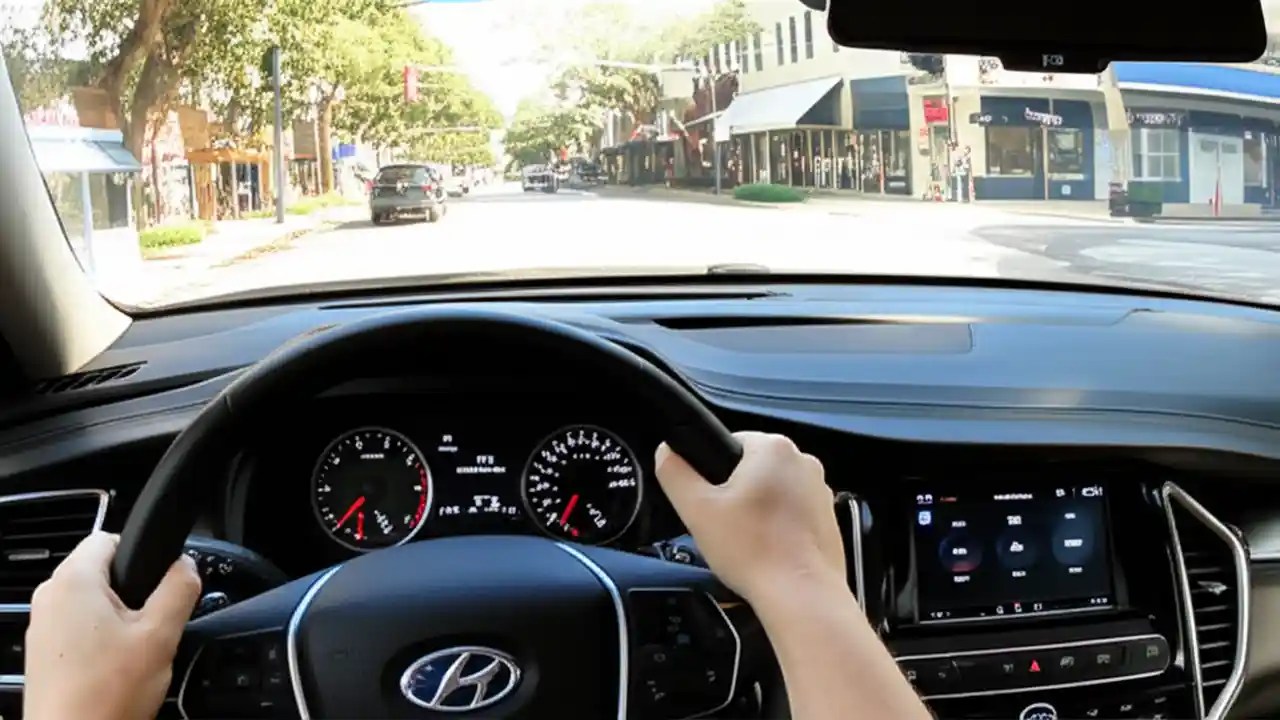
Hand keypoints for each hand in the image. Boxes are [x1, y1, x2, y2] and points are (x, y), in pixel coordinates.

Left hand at [24, 532, 201, 719]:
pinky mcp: (43, 652)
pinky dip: (101, 636)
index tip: (161, 583)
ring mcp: (41, 626)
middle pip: (102, 570)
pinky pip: (79, 625)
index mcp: (72, 582)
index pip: (110, 536)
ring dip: (118, 616)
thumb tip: (187, 564)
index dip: (143, 553)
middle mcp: (48, 598)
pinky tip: (115, 666)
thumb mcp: (160, 635)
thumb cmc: (107, 694)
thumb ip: (180, 588)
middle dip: (133, 590)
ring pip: (92, 600)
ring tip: (135, 650)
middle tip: (152, 625)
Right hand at [655, 432, 844, 602]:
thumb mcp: (697, 510)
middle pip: (753, 469)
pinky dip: (779, 528)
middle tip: (725, 525)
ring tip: (747, 542)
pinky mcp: (828, 519)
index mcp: (774, 448)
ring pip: (773, 492)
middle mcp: (804, 462)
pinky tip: (768, 550)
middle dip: (736, 494)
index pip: (731, 443)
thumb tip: (666, 453)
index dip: (713, 473)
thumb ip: (675, 473)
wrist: (800, 595)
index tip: (710, 502)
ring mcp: (821, 491)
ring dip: (758, 511)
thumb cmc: (753, 550)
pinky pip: (793, 514)